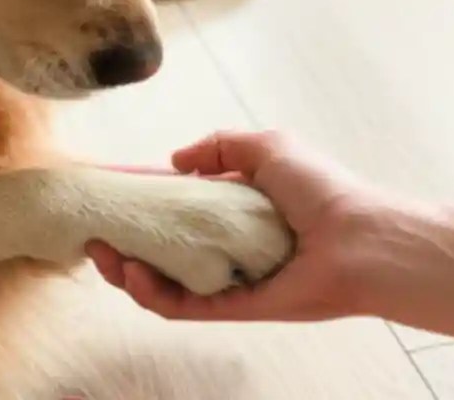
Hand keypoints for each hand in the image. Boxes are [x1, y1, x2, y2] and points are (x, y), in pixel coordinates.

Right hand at [87, 130, 404, 320]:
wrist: (361, 241)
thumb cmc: (323, 189)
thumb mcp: (269, 146)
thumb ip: (221, 146)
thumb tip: (174, 160)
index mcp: (232, 205)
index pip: (172, 201)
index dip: (136, 194)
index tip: (101, 186)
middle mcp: (224, 243)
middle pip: (158, 245)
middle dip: (119, 238)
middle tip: (93, 230)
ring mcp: (225, 277)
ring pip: (161, 280)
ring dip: (124, 269)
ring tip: (103, 253)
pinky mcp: (231, 308)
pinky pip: (181, 306)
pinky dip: (150, 293)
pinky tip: (132, 273)